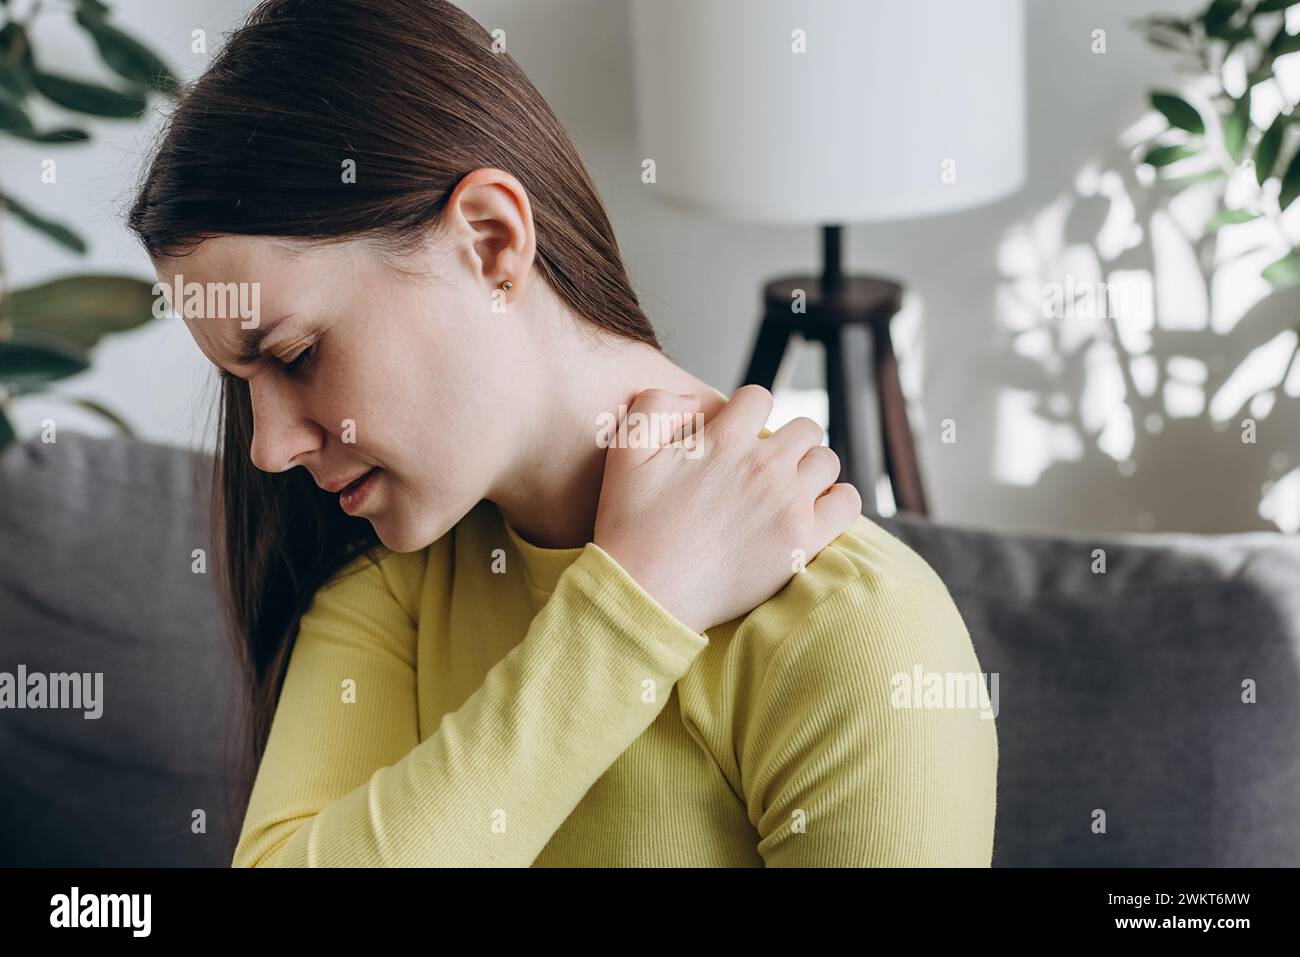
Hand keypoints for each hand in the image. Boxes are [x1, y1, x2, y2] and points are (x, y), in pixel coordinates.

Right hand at [594, 385, 861, 632]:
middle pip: (804, 428)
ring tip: (791, 490)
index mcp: (723, 439)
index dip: (748, 412)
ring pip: (827, 461)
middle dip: (787, 441)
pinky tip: (818, 510)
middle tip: (767, 468)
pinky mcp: (803, 541)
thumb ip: (653, 407)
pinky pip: (847, 503)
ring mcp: (787, 503)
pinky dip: (838, 500)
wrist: (647, 594)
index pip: (759, 398)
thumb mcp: (625, 453)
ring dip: (812, 469)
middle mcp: (762, 465)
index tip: (740, 436)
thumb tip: (692, 399)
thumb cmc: (631, 529)